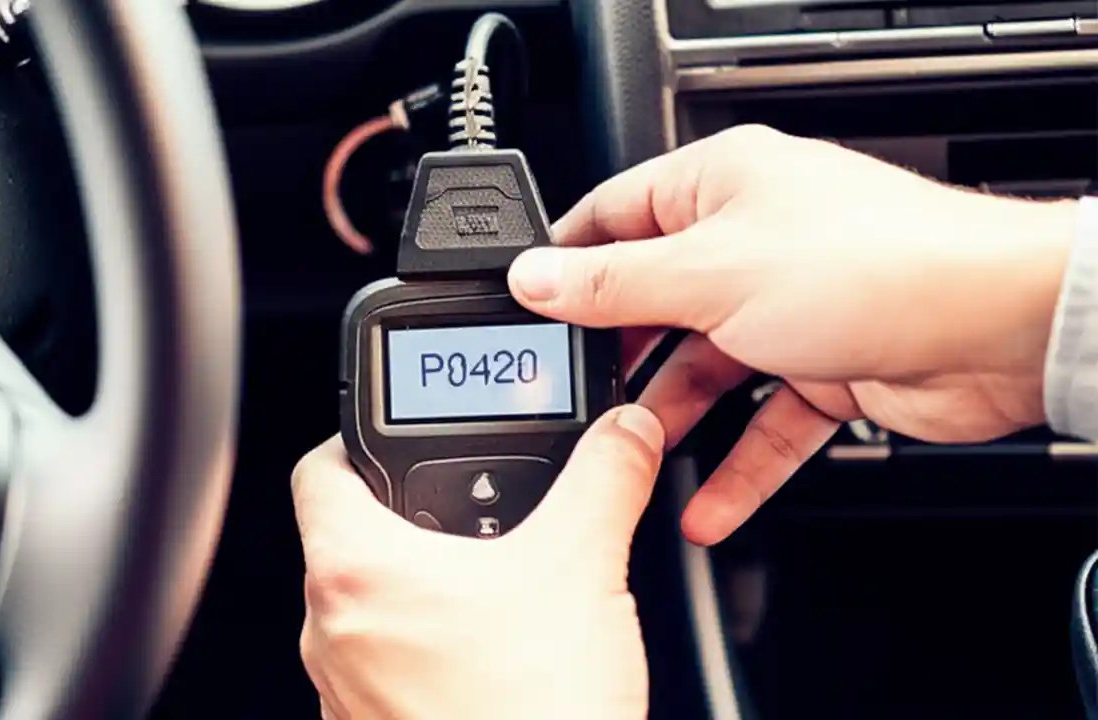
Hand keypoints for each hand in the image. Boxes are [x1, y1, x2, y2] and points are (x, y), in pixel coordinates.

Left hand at [292, 405, 664, 719]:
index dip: (358, 436)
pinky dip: (429, 645)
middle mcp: (330, 630)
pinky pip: (388, 666)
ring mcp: (345, 690)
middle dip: (414, 514)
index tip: (400, 432)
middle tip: (472, 504)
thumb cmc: (532, 712)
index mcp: (355, 570)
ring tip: (494, 578)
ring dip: (424, 584)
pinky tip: (492, 650)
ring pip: (372, 606)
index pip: (319, 468)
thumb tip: (626, 435)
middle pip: (351, 536)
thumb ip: (606, 482)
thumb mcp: (583, 569)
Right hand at [506, 124, 1078, 545]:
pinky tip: (705, 506)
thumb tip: (534, 277)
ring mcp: (791, 307)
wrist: (997, 330)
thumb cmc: (876, 267)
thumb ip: (612, 285)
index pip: (615, 217)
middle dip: (620, 356)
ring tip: (634, 463)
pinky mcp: (828, 368)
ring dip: (675, 421)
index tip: (525, 313)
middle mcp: (754, 241)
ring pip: (708, 370)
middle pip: (657, 302)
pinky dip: (736, 467)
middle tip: (577, 399)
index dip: (565, 263)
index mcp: (721, 186)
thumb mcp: (709, 275)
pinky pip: (763, 424)